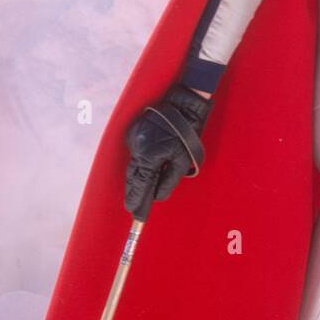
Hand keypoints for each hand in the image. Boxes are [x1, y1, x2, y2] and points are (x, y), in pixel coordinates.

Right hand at [124, 83, 212, 218]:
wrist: (182, 104)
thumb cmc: (187, 132)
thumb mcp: (182, 160)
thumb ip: (169, 180)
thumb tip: (157, 196)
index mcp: (149, 156)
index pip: (142, 185)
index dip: (139, 202)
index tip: (138, 215)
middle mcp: (137, 148)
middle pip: (133, 178)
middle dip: (134, 195)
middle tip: (134, 210)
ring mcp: (134, 139)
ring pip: (133, 167)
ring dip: (135, 182)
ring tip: (136, 198)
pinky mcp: (135, 133)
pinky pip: (135, 156)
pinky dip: (138, 168)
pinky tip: (140, 178)